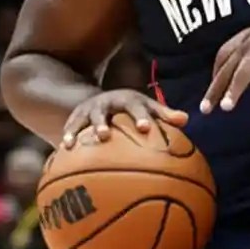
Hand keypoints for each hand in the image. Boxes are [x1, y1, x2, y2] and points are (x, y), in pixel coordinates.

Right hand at [62, 89, 188, 148]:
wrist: (105, 98)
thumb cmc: (134, 109)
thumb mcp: (149, 108)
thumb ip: (165, 115)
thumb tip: (186, 119)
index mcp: (128, 100)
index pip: (136, 107)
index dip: (140, 116)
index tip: (145, 128)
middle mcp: (106, 103)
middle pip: (103, 112)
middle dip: (103, 123)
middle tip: (105, 136)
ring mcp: (89, 110)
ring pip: (82, 120)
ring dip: (77, 130)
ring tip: (72, 143)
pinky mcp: (75, 118)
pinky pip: (69, 128)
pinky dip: (66, 137)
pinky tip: (62, 150)